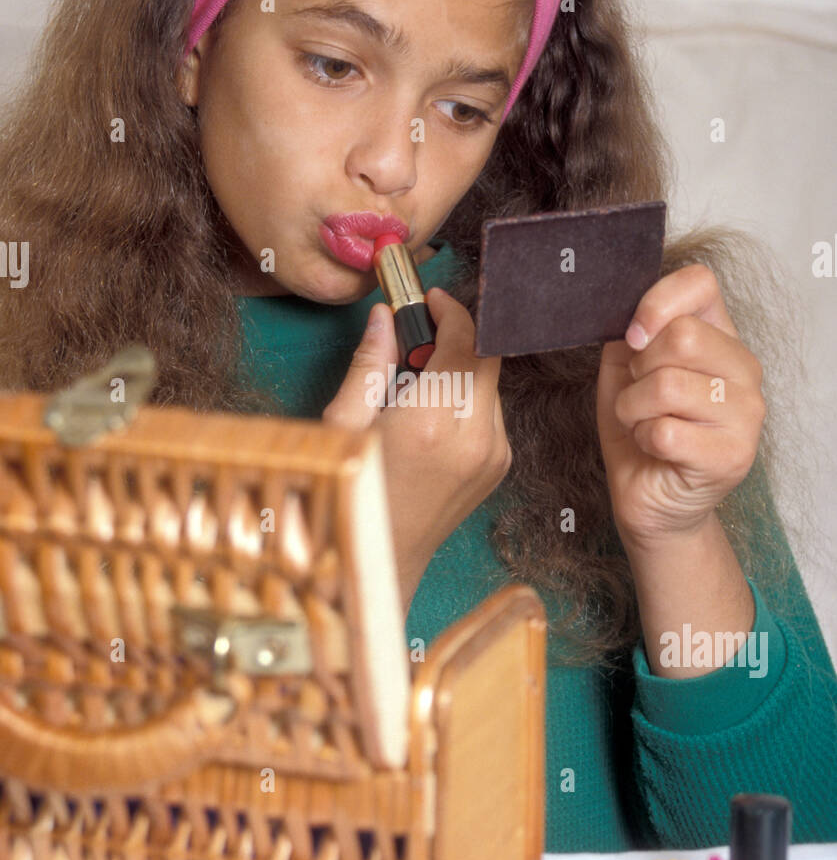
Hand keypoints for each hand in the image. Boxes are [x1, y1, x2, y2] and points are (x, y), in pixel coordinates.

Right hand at [321, 287, 511, 611]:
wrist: (381, 560)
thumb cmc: (350, 495)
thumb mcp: (344, 426)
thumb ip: (370, 365)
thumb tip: (385, 317)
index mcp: (431, 422)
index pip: (465, 339)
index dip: (449, 309)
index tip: (428, 299)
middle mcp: (474, 437)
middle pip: (486, 355)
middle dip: (456, 335)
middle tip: (416, 339)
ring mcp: (494, 454)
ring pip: (491, 381)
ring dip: (461, 367)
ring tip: (416, 386)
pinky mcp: (499, 465)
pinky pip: (491, 410)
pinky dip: (466, 397)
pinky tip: (430, 415)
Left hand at [596, 263, 765, 547]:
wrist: (650, 498)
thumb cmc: (642, 431)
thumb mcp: (625, 371)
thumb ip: (630, 333)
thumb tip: (624, 310)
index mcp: (720, 338)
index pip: (700, 284)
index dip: (656, 303)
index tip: (632, 337)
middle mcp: (743, 371)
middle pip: (682, 336)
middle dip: (638, 369)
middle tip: (638, 394)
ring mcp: (745, 414)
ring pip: (667, 385)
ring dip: (634, 408)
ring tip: (642, 423)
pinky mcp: (732, 456)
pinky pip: (666, 431)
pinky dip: (643, 438)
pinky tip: (654, 447)